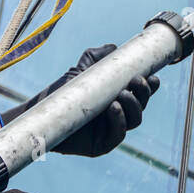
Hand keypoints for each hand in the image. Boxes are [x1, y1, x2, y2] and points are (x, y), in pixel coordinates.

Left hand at [0, 45, 160, 156]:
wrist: (42, 113)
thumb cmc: (63, 93)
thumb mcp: (81, 70)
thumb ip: (96, 57)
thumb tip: (113, 48)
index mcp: (118, 98)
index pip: (141, 93)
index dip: (150, 85)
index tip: (151, 75)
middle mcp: (119, 114)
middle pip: (142, 106)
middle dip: (144, 93)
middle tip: (137, 81)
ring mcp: (111, 130)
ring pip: (134, 120)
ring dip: (134, 106)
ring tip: (122, 95)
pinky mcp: (102, 144)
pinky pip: (118, 135)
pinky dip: (120, 122)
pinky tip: (114, 108)